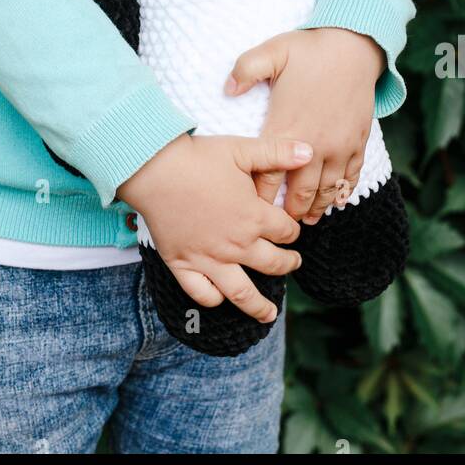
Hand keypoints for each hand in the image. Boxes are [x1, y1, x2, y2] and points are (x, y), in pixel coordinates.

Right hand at [116, 132, 311, 322]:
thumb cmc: (198, 158)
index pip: (286, 232)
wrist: (155, 170)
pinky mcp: (183, 264)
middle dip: (287, 264)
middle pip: (272, 264)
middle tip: (293, 263)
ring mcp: (209, 259)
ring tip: (270, 315)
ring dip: (259, 306)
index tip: (290, 228)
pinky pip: (201, 292)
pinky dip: (213, 298)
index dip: (292, 229)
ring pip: (241, 292)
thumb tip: (309, 151)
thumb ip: (278, 152)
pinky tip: (220, 298)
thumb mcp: (243, 149)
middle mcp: (236, 245)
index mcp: (253, 218)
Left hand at [225, 27, 383, 224]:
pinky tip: (335, 201)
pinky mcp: (358, 142)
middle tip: (277, 226)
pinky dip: (342, 192)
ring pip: (327, 190)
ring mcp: (339, 145)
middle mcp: (314, 144)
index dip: (258, 197)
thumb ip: (245, 70)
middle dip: (287, 213)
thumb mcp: (272, 52)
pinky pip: (351, 176)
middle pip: (299, 192)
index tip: (249, 209)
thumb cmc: (309, 49)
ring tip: (306, 221)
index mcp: (287, 127)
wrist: (354, 45)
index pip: (268, 175)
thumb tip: (226, 90)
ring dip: (315, 208)